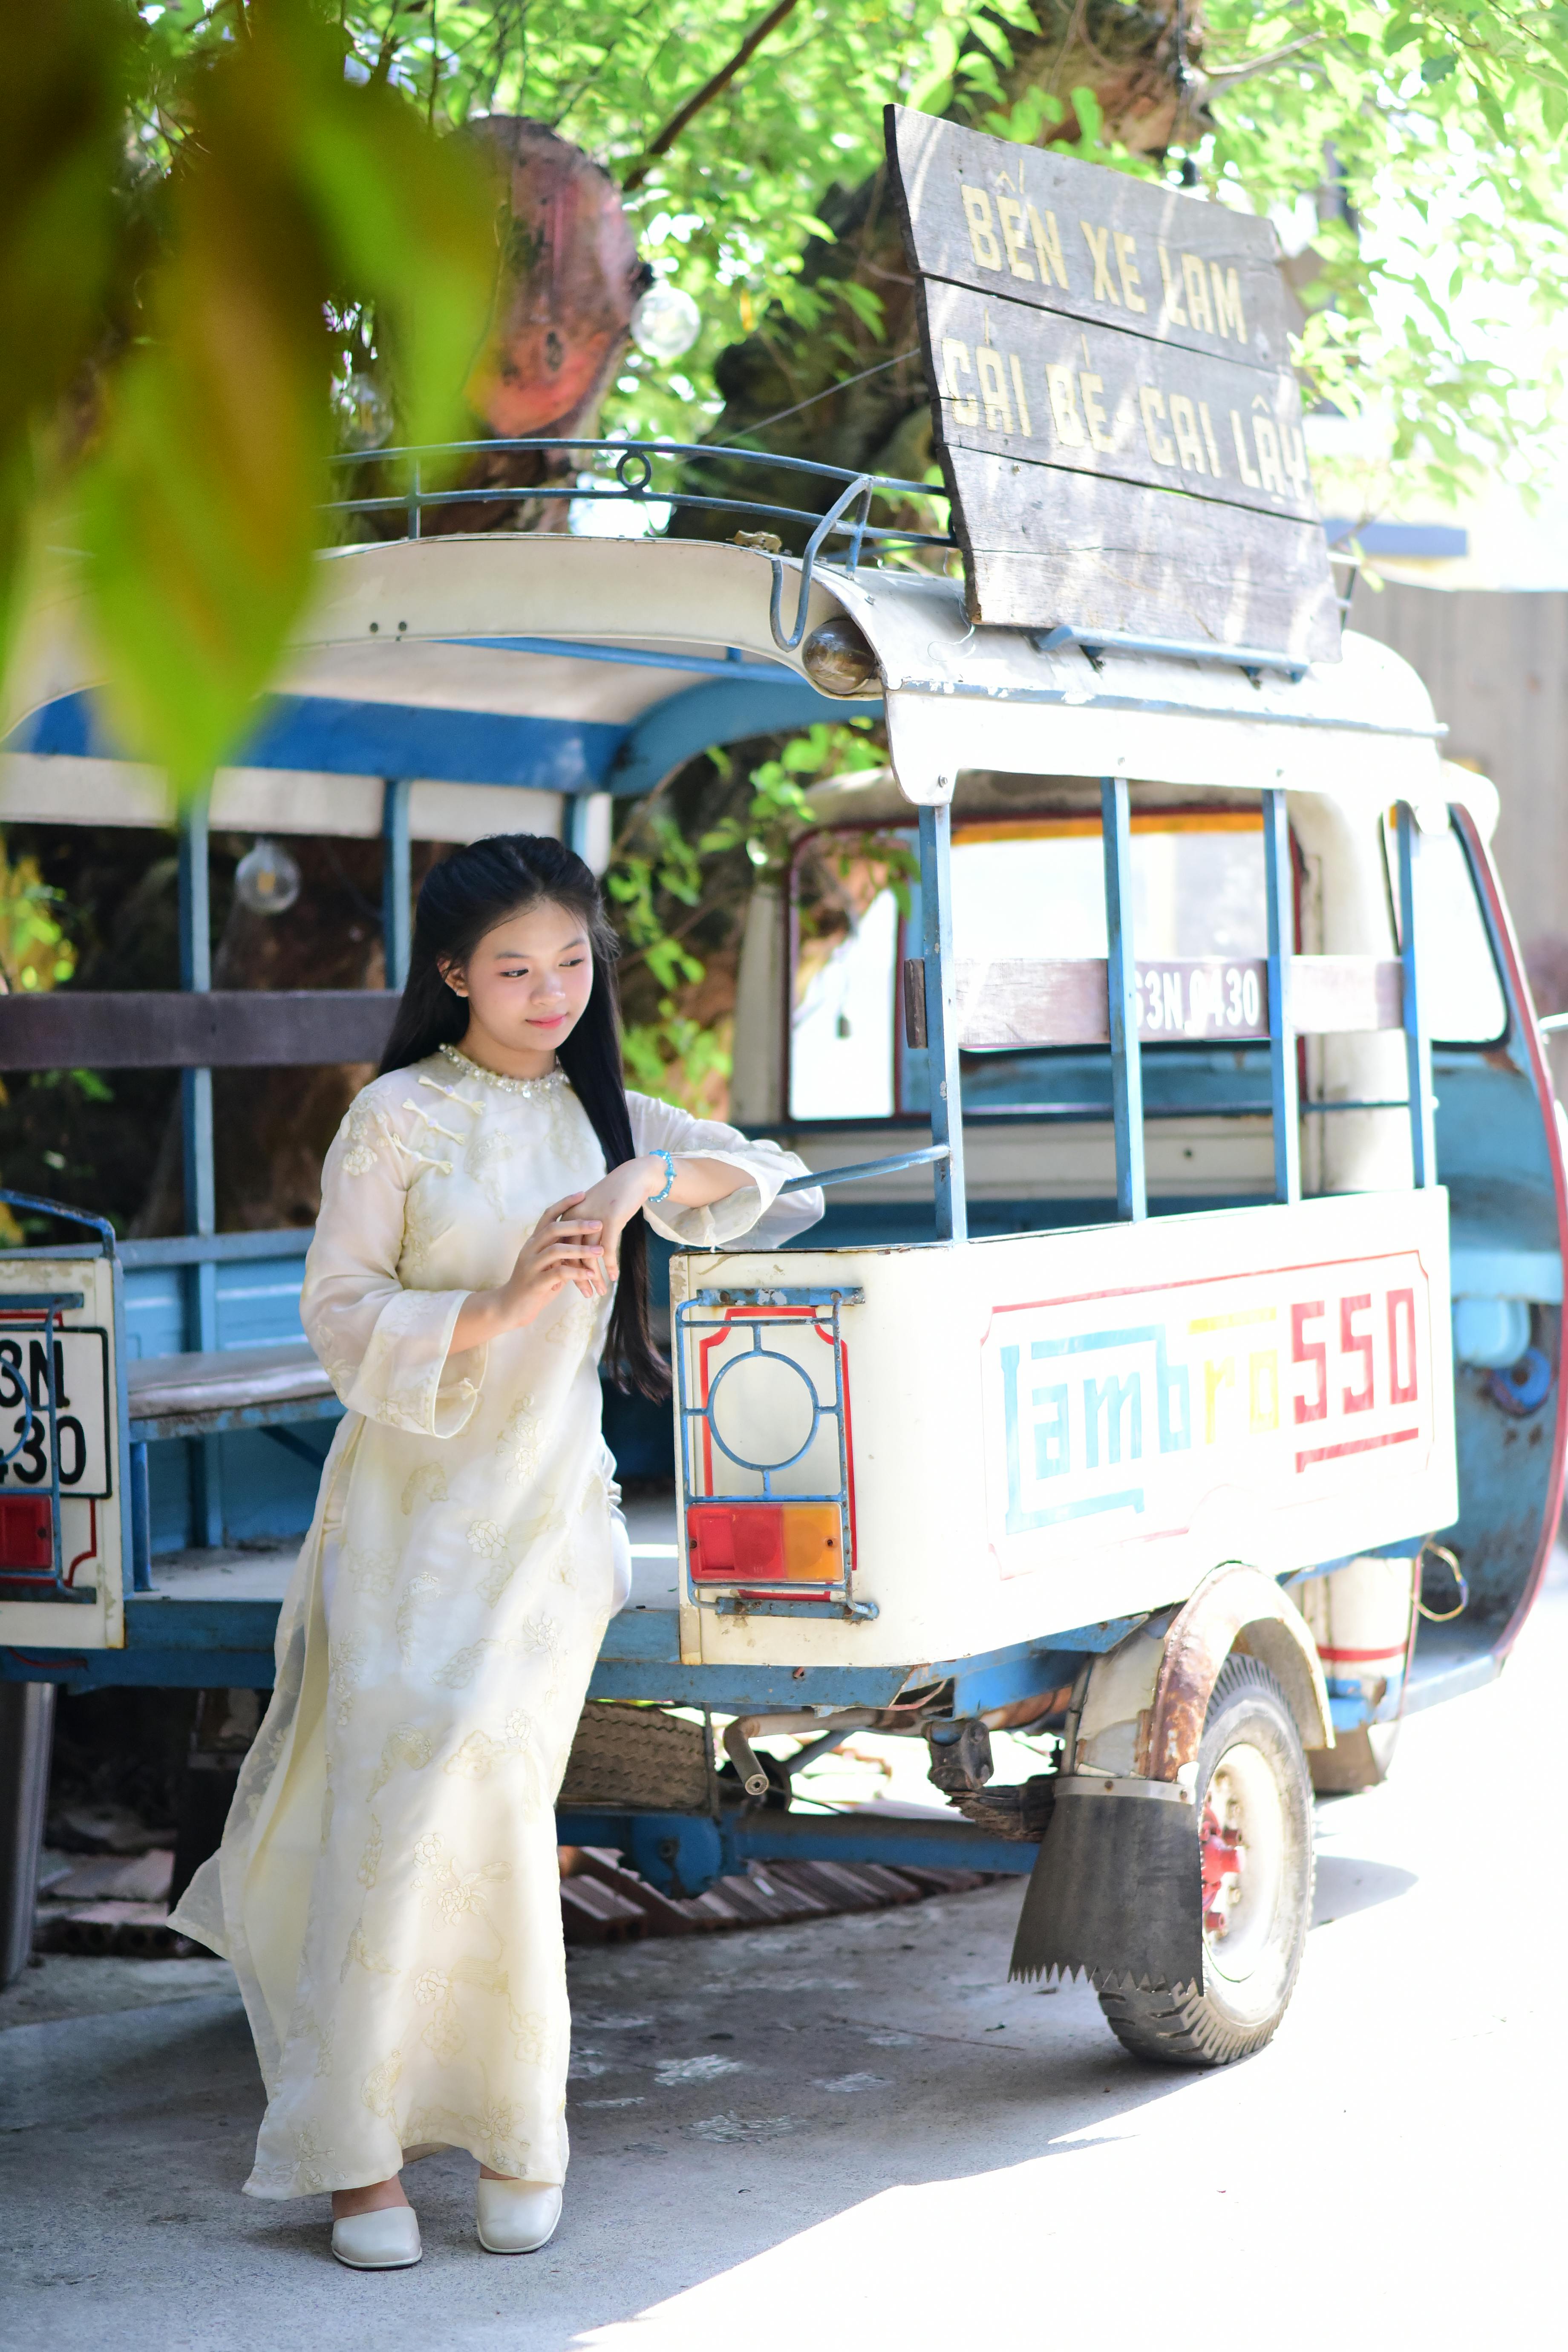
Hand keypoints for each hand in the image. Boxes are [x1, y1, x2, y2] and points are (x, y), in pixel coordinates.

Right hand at [449, 1193, 603, 1353]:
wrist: (511, 1307)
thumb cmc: (534, 1284)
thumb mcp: (547, 1264)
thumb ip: (560, 1252)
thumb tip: (582, 1239)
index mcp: (533, 1241)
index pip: (547, 1215)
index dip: (564, 1203)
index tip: (583, 1194)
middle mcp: (530, 1250)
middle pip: (553, 1229)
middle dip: (577, 1224)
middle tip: (599, 1223)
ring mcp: (531, 1266)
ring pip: (556, 1251)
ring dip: (581, 1250)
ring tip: (601, 1250)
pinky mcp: (535, 1283)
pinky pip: (559, 1274)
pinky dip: (577, 1273)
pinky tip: (591, 1274)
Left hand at [573, 1158, 666, 1282]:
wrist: (633, 1178)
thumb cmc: (614, 1196)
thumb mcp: (593, 1212)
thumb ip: (583, 1230)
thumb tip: (578, 1253)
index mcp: (568, 1215)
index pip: (561, 1248)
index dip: (565, 1268)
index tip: (569, 1285)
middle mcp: (576, 1217)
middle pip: (572, 1254)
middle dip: (578, 1277)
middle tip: (586, 1294)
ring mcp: (593, 1218)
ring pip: (590, 1255)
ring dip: (595, 1277)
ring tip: (600, 1292)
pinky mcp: (610, 1220)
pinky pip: (608, 1249)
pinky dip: (610, 1266)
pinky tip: (613, 1277)